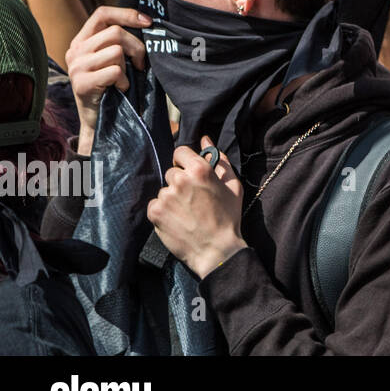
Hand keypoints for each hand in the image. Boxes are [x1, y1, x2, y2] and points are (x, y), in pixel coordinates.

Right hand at [65, 5, 152, 152]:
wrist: (99, 119)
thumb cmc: (113, 86)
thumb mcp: (114, 58)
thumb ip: (121, 41)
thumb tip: (149, 23)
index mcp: (83, 40)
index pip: (103, 13)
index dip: (127, 14)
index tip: (148, 22)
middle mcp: (75, 50)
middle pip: (116, 33)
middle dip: (137, 47)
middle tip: (141, 64)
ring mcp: (76, 67)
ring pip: (117, 51)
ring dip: (129, 67)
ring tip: (126, 79)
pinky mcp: (81, 83)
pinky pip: (116, 71)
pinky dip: (125, 81)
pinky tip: (121, 89)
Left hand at [147, 137, 245, 278]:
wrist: (216, 250)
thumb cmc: (228, 218)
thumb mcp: (233, 186)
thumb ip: (220, 160)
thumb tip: (206, 140)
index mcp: (200, 170)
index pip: (180, 151)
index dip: (185, 161)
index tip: (189, 171)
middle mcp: (180, 180)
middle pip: (172, 171)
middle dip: (180, 181)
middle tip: (192, 198)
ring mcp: (165, 196)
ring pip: (164, 189)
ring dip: (172, 197)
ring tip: (186, 212)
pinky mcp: (155, 212)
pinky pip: (156, 204)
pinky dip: (163, 210)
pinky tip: (177, 219)